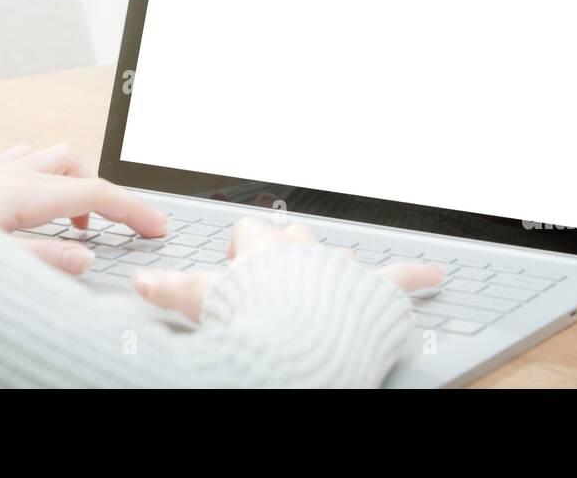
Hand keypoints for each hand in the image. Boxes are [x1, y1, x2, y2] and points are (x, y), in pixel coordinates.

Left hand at [0, 143, 167, 274]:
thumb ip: (43, 258)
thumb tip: (85, 257)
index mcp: (24, 193)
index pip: (95, 196)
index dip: (132, 210)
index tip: (157, 226)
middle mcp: (12, 174)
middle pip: (78, 167)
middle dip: (103, 194)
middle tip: (114, 229)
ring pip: (50, 157)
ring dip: (71, 180)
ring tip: (73, 218)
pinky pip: (19, 161)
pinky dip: (38, 175)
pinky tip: (28, 199)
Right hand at [132, 217, 443, 319]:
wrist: (299, 340)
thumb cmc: (253, 320)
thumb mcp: (202, 302)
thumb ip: (171, 289)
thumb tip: (141, 280)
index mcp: (265, 249)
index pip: (249, 236)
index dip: (242, 255)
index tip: (236, 272)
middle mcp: (305, 250)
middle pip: (295, 237)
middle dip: (289, 256)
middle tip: (279, 284)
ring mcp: (341, 269)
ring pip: (339, 255)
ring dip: (338, 269)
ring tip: (338, 284)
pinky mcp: (374, 292)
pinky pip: (401, 278)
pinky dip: (418, 277)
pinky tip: (435, 277)